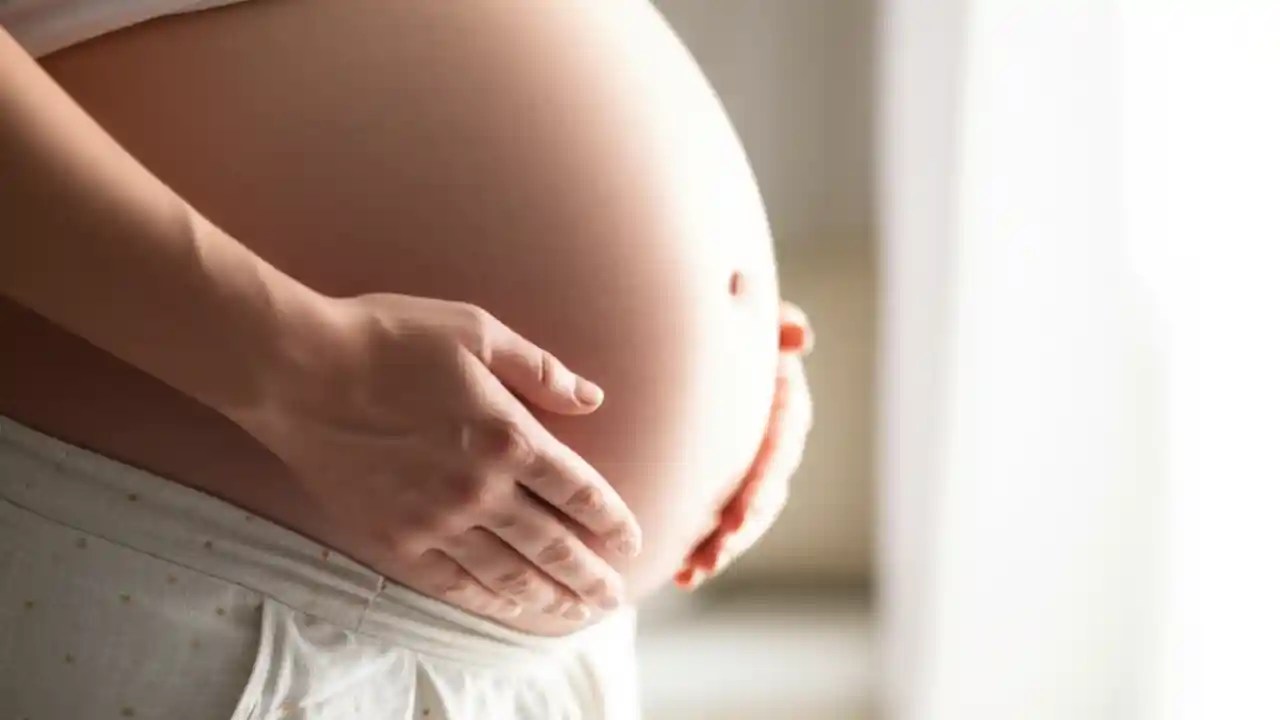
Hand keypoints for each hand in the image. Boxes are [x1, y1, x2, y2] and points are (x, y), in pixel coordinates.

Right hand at [227, 292, 640, 621]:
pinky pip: (453, 580)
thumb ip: (539, 370)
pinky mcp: (394, 536)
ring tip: (575, 611)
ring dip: (548, 595)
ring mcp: (436, 519)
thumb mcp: (477, 331)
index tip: (631, 541)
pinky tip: (509, 606)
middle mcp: (480, 488)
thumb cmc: (391, 337)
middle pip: (553, 544)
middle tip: (613, 598)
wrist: (300, 368)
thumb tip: (592, 398)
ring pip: (508, 571)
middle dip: (589, 575)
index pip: (579, 491)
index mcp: (510, 436)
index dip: (612, 521)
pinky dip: (487, 598)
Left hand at [675, 301, 813, 588]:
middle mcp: (776, 440)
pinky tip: (679, 576)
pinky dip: (703, 549)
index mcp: (783, 401)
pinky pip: (721, 521)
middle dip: (742, 530)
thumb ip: (772, 320)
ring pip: (745, 517)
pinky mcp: (728, 482)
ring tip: (692, 574)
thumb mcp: (749, 312)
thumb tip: (799, 336)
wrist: (696, 340)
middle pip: (767, 493)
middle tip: (712, 557)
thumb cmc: (728, 322)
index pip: (780, 444)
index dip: (762, 483)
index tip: (738, 515)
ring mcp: (753, 466)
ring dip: (722, 549)